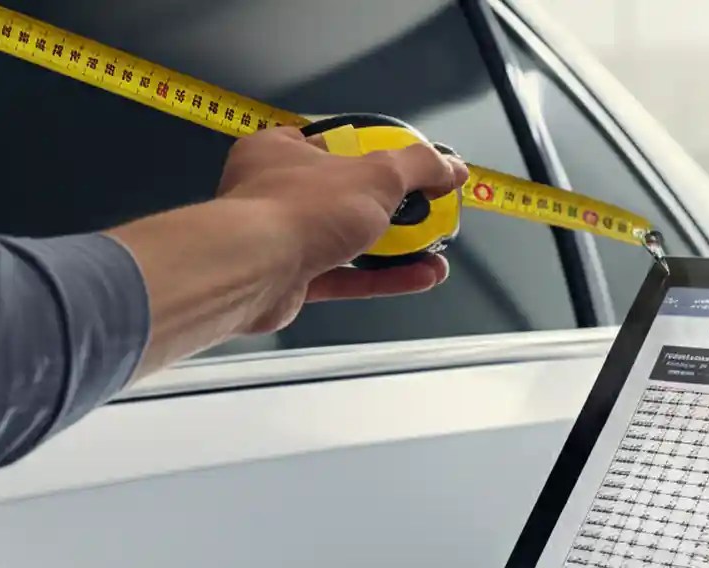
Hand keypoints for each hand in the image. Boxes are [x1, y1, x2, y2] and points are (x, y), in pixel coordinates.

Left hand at [111, 126, 468, 374]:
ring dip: (393, 249)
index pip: (328, 144)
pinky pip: (344, 277)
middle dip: (389, 209)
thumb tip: (453, 167)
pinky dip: (383, 277)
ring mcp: (280, 240)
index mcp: (279, 151)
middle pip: (341, 196)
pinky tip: (422, 276)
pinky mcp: (290, 282)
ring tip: (436, 252)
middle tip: (426, 214)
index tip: (404, 168)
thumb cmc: (304, 207)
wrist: (255, 272)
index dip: (368, 153)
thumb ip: (419, 167)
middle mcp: (273, 192)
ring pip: (345, 241)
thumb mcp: (377, 174)